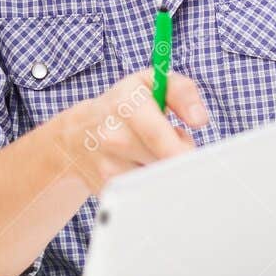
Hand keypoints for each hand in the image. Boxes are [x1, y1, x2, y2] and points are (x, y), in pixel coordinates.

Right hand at [57, 68, 209, 194]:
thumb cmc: (124, 105)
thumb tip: (199, 119)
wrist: (76, 135)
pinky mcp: (109, 189)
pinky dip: (151, 183)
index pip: (158, 134)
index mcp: (126, 104)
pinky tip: (141, 168)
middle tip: (177, 148)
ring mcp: (108, 166)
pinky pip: (146, 192)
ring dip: (165, 170)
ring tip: (154, 154)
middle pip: (165, 160)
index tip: (190, 149)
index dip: (182, 146)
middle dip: (179, 157)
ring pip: (158, 178)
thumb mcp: (150, 83)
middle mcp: (113, 136)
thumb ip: (182, 91)